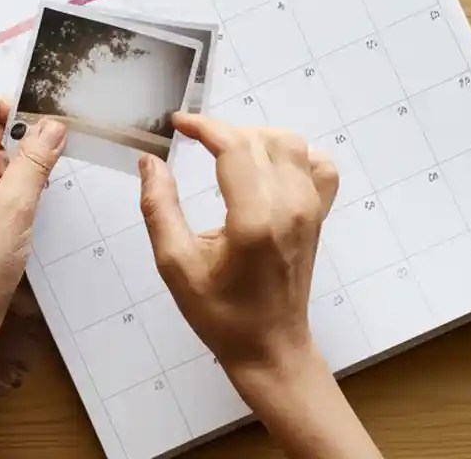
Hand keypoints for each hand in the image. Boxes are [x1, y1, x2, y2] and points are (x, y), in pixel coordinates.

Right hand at [137, 113, 337, 378]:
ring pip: (292, 144)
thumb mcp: (176, 265)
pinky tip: (270, 168)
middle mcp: (290, 206)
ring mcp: (311, 209)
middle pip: (261, 139)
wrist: (270, 346)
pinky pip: (320, 166)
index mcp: (254, 219)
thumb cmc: (220, 313)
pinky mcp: (320, 215)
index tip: (178, 124)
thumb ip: (159, 208)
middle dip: (224, 132)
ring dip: (257, 138)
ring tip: (228, 154)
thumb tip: (150, 162)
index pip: (234, 147)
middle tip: (196, 144)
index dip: (203, 127)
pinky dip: (296, 155)